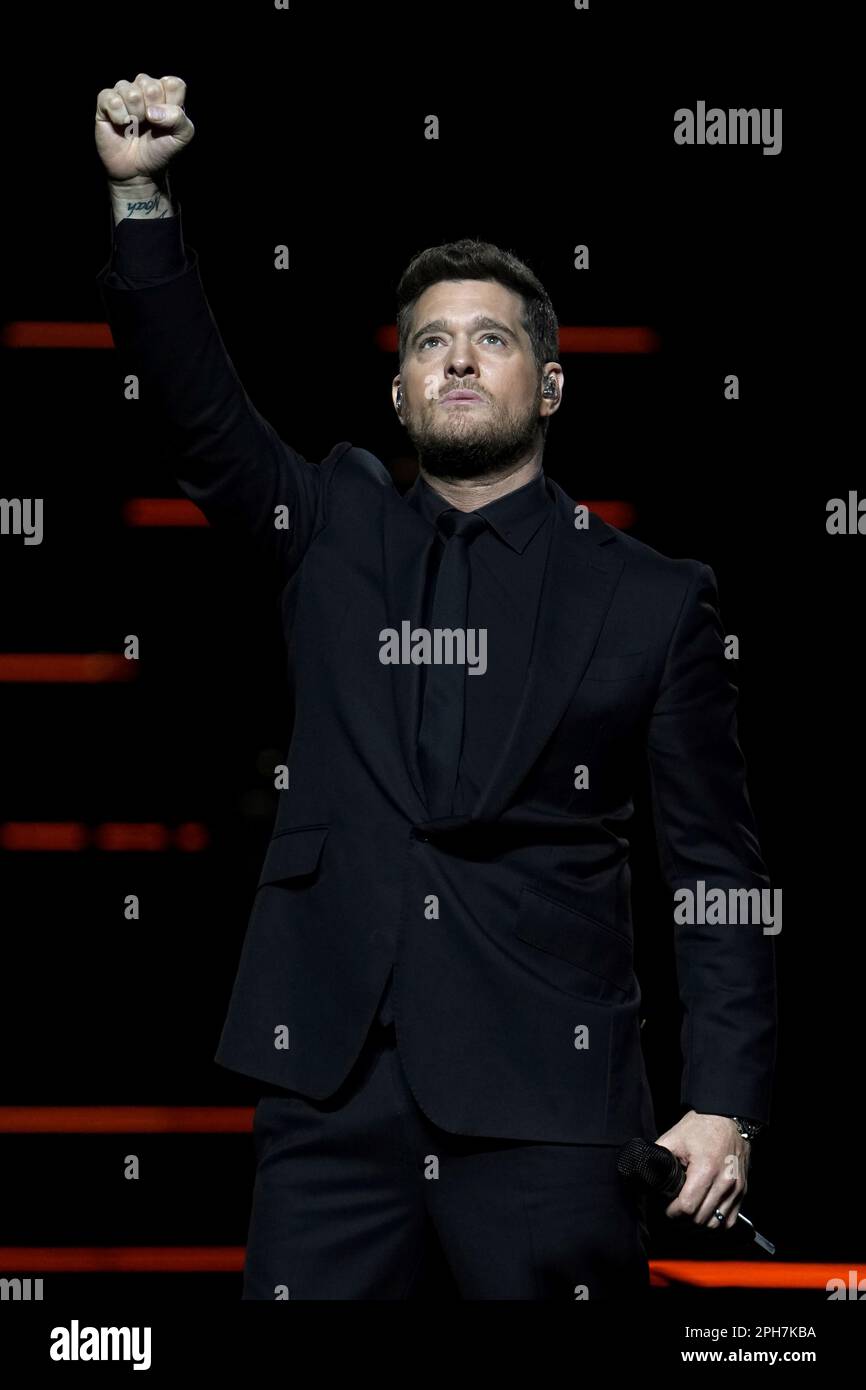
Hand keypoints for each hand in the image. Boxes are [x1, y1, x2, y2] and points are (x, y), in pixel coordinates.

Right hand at [95, 73, 193, 182]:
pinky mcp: (105, 101)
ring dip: (135, 115)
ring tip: (135, 126)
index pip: (173, 84)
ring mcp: (124, 93)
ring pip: (130, 91)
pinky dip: (118, 116)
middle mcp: (144, 88)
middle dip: (152, 111)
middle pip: (150, 86)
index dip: (172, 104)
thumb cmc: (160, 151)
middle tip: (149, 125)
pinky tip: (121, 124)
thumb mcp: (181, 137)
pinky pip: (111, 99)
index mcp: (166, 92)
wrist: (139, 170)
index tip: (167, 121)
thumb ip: (179, 119)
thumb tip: (152, 111)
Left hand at [654, 1109, 749, 1229]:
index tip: (666, 1207)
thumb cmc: (701, 1126)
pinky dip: (717, 1220)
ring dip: (700, 1222)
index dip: (672, 1211)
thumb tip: (645, 1172)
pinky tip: (705, 1212)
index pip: (687, 1207)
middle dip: (683, 1218)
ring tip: (689, 1212)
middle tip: (674, 1209)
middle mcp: (724, 1182)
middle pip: (701, 1219)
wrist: (728, 1117)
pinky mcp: (743, 1191)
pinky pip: (730, 1219)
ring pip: (716, 1223)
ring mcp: (736, 1188)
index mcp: (706, 1169)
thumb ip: (659, 1156)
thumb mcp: (674, 1137)